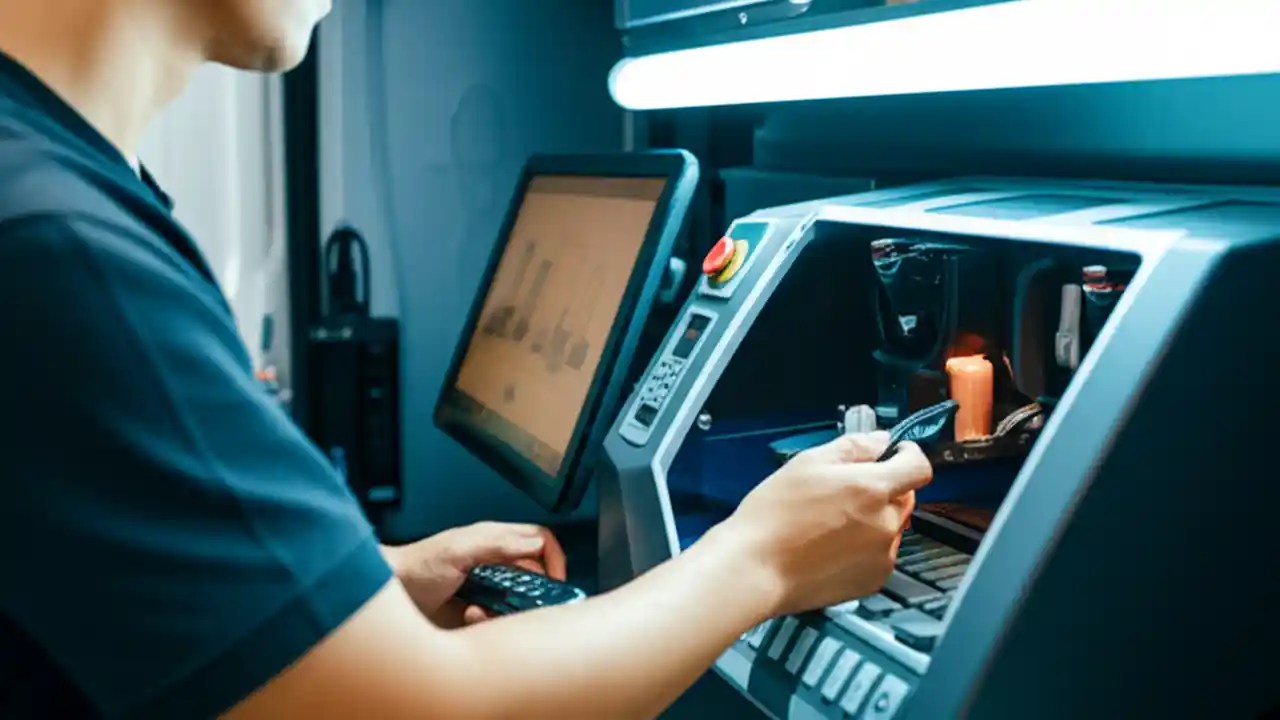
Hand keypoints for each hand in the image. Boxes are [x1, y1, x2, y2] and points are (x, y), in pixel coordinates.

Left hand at [384, 522, 566, 626]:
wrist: (388, 595)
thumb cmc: (416, 566)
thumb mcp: (458, 549)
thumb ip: (497, 543)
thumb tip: (536, 542)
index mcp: (495, 540)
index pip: (540, 542)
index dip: (554, 559)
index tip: (556, 582)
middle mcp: (496, 562)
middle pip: (535, 575)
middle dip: (532, 593)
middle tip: (523, 605)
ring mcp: (488, 587)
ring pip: (519, 601)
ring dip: (508, 610)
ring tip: (484, 611)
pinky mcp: (478, 610)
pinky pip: (499, 619)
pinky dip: (490, 621)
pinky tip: (471, 618)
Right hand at [718, 431, 931, 616]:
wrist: (755, 568)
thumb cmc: (773, 517)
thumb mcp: (807, 463)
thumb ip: (852, 447)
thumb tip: (880, 441)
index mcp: (872, 488)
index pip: (919, 467)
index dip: (908, 456)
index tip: (894, 455)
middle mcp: (885, 524)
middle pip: (904, 497)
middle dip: (884, 489)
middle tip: (844, 492)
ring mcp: (882, 555)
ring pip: (891, 527)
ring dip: (873, 519)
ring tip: (830, 523)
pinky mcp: (872, 580)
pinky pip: (880, 554)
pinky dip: (865, 547)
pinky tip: (831, 546)